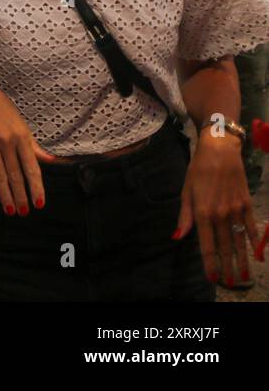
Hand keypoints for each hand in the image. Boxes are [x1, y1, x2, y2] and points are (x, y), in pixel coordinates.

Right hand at [0, 75, 53, 214]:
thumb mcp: (20, 122)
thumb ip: (33, 145)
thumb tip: (51, 161)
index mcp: (21, 136)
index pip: (31, 167)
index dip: (36, 187)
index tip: (40, 203)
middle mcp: (6, 141)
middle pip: (15, 175)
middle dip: (20, 196)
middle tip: (24, 212)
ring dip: (5, 195)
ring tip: (10, 210)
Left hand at [176, 130, 259, 285]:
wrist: (220, 151)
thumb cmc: (198, 170)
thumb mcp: (186, 191)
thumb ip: (184, 216)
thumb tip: (177, 237)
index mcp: (202, 213)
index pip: (207, 245)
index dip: (210, 263)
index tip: (212, 277)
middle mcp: (220, 214)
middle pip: (225, 246)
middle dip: (227, 267)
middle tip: (230, 282)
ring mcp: (236, 210)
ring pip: (239, 241)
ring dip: (241, 260)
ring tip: (243, 276)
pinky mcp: (247, 204)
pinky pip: (252, 227)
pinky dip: (255, 241)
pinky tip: (257, 255)